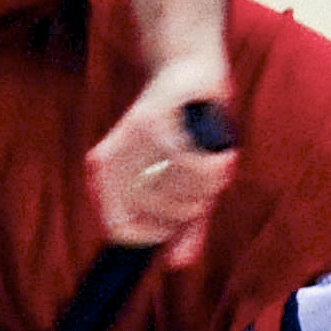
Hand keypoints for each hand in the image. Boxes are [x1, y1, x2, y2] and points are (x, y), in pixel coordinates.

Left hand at [85, 53, 234, 270]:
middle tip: (205, 185)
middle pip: (161, 215)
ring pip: (177, 192)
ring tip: (214, 164)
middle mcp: (110, 163)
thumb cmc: (185, 129)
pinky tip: (221, 152)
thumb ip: (182, 225)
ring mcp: (127, 144)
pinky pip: (187, 163)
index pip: (122, 231)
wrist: (185, 67)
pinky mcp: (151, 120)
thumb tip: (177, 263)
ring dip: (208, 184)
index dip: (157, 234)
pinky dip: (212, 163)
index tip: (179, 223)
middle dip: (194, 206)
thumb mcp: (182, 183)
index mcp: (109, 179)